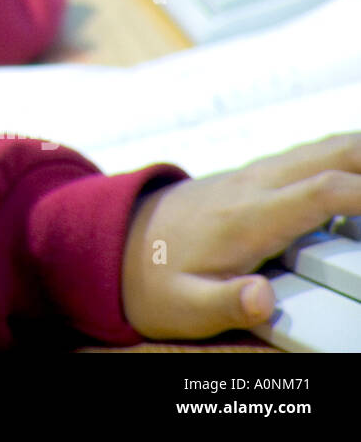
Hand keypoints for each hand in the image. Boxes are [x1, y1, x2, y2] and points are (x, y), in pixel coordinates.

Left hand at [121, 133, 360, 338]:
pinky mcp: (257, 178)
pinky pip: (313, 156)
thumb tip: (263, 299)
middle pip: (331, 152)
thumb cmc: (153, 281)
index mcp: (245, 216)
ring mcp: (256, 175)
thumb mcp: (182, 307)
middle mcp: (254, 184)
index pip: (320, 191)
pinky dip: (350, 157)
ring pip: (324, 147)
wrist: (115, 246)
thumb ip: (225, 304)